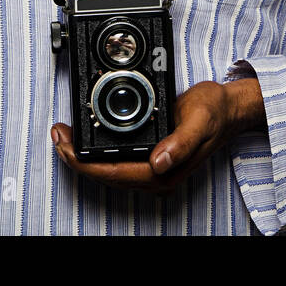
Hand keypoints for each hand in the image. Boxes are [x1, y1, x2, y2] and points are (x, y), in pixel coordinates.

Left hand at [51, 79, 261, 193]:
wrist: (229, 109)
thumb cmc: (216, 112)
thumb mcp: (199, 119)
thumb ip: (181, 142)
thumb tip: (159, 162)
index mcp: (165, 171)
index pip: (113, 174)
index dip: (83, 163)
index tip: (64, 144)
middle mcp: (157, 176)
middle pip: (105, 175)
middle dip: (75, 158)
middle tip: (56, 134)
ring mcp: (154, 170)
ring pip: (108, 170)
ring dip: (83, 156)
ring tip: (63, 135)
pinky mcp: (152, 159)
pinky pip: (117, 161)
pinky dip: (97, 152)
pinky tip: (86, 139)